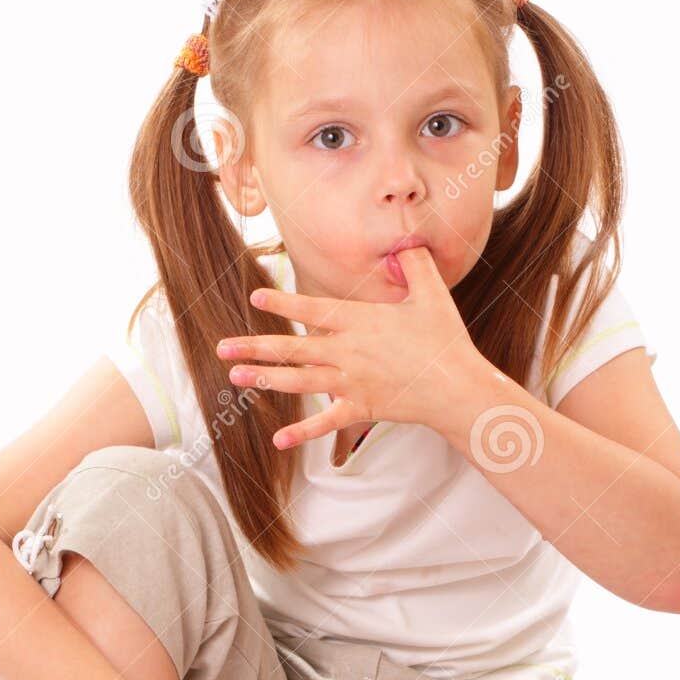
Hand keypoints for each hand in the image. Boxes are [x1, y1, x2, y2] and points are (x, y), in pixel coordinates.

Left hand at [217, 245, 488, 451]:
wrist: (457, 386)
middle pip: (293, 348)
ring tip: (236, 376)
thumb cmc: (445, 340)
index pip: (312, 310)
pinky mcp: (360, 408)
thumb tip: (407, 240)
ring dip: (265, 379)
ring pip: (299, 381)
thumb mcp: (432, 294)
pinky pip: (326, 422)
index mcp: (360, 321)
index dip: (282, 305)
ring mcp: (351, 381)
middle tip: (221, 347)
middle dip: (255, 347)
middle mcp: (348, 351)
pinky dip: (303, 432)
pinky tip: (277, 440)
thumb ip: (415, 265)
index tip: (256, 299)